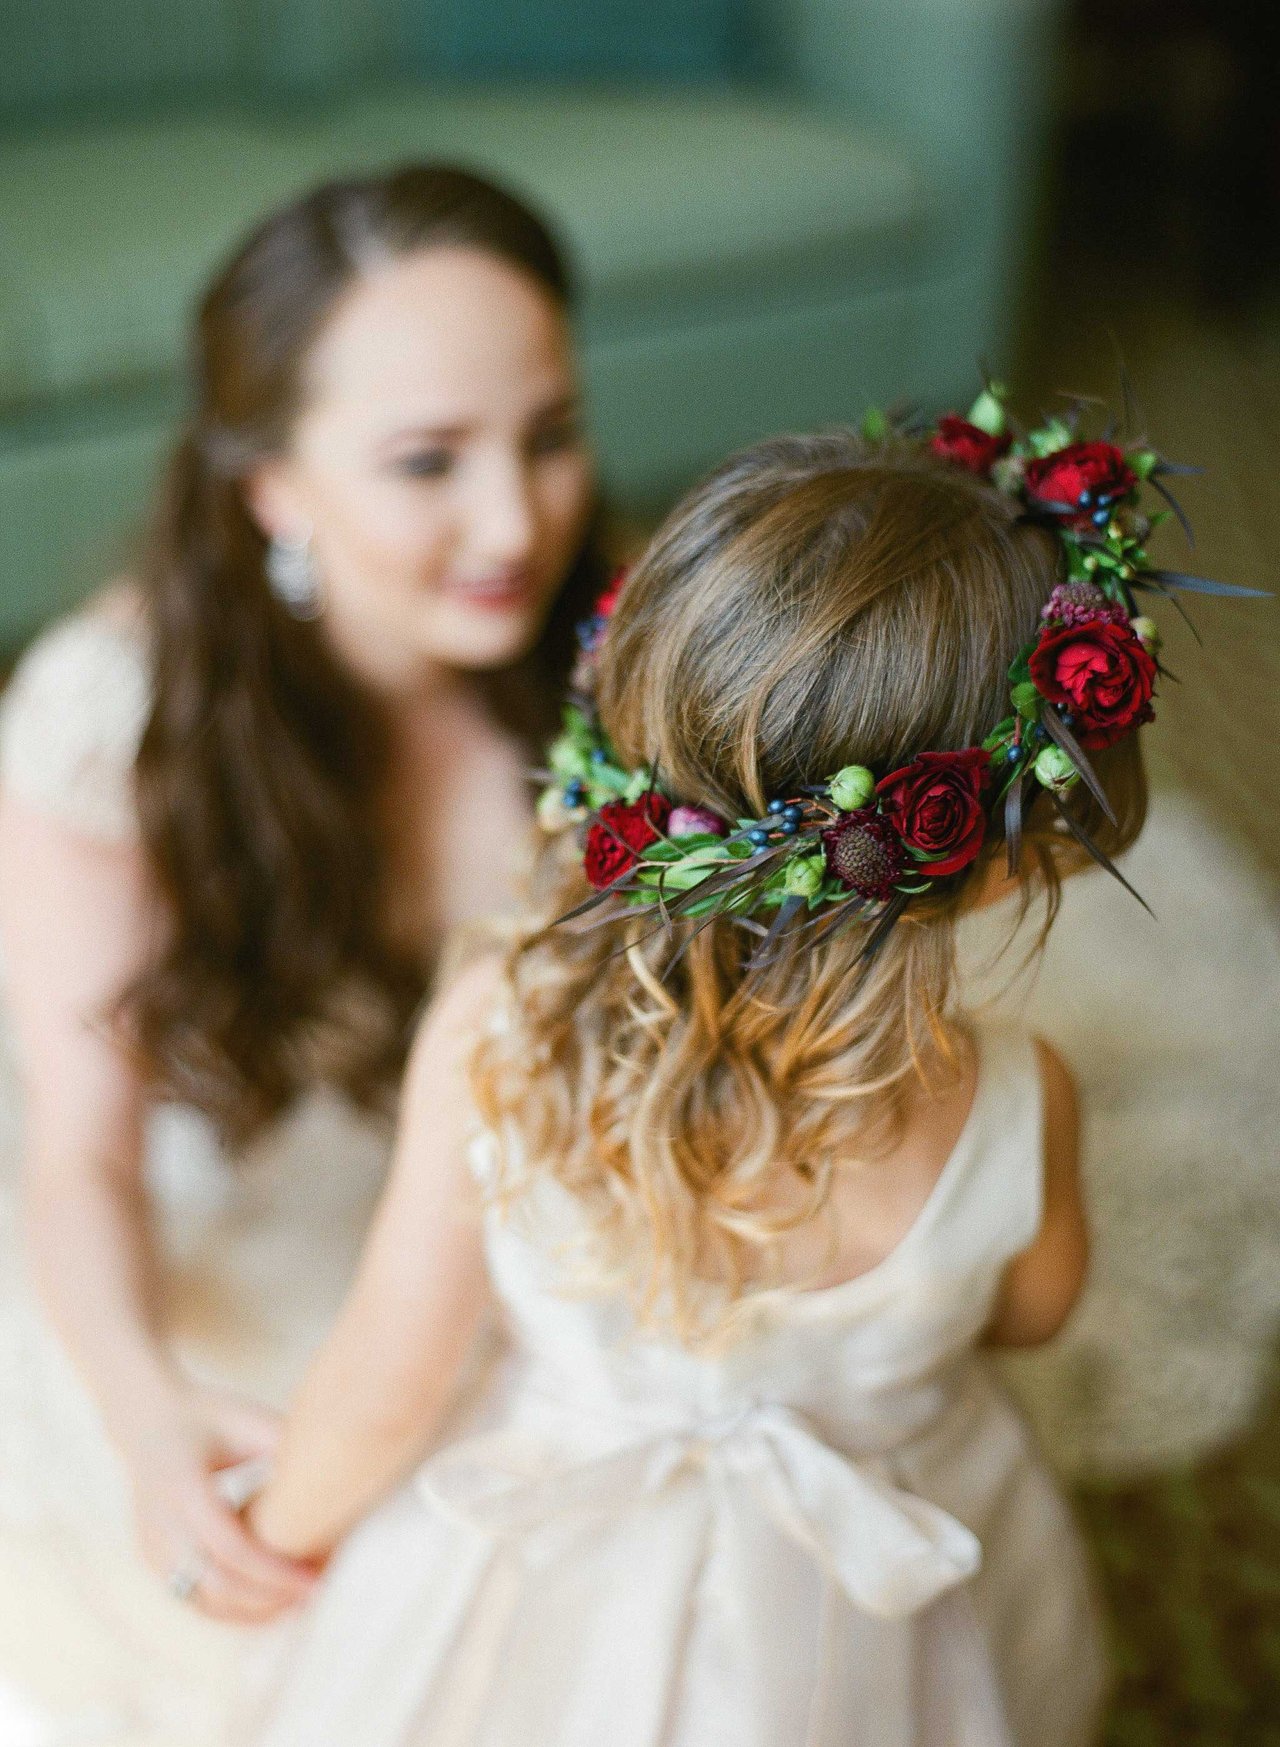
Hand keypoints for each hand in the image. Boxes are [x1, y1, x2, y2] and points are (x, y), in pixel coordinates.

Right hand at [123, 1379, 319, 1623]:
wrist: (147, 1421)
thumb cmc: (208, 1416)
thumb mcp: (246, 1419)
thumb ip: (283, 1444)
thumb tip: (334, 1469)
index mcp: (184, 1486)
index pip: (230, 1546)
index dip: (273, 1571)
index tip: (314, 1579)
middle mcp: (161, 1522)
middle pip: (215, 1583)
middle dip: (267, 1598)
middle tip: (313, 1597)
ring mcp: (150, 1544)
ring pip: (200, 1599)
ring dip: (248, 1611)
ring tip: (295, 1605)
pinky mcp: (151, 1558)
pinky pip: (189, 1597)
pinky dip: (226, 1609)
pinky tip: (263, 1605)